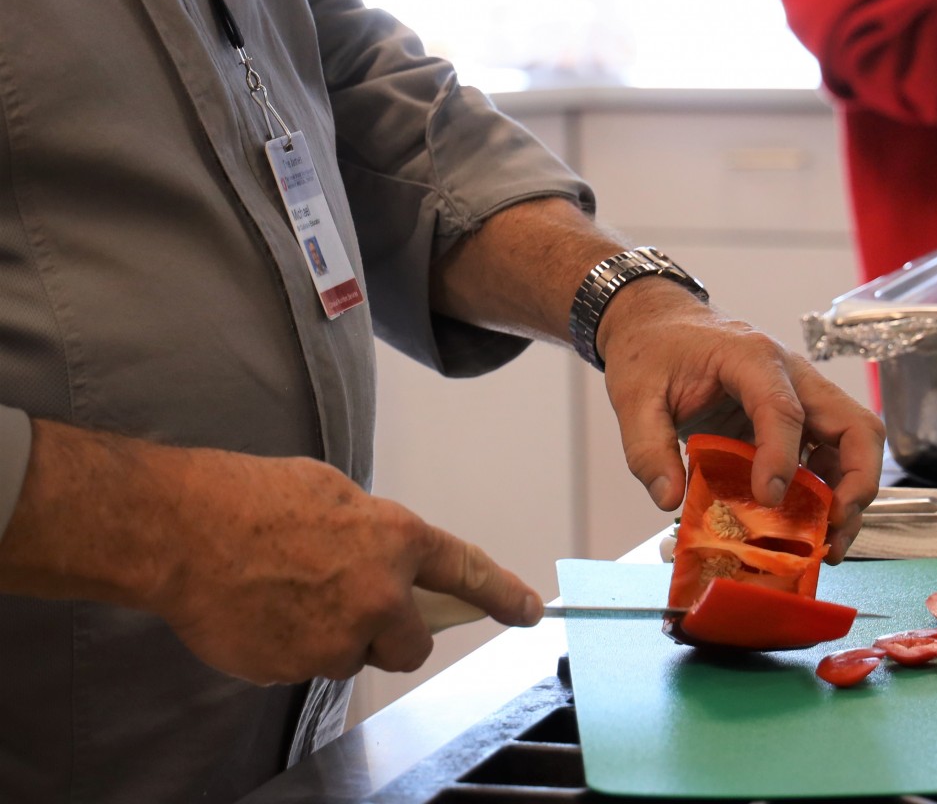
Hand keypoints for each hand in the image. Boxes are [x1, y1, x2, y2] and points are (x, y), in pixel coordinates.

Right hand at [150, 449, 541, 684]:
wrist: (181, 530)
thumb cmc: (252, 498)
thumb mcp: (337, 495)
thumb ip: (376, 534)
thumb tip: (386, 560)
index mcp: (397, 540)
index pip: (468, 572)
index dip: (503, 595)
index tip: (528, 611)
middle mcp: (379, 595)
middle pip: (412, 644)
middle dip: (392, 633)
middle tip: (349, 606)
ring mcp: (338, 638)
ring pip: (355, 656)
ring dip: (334, 638)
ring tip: (286, 595)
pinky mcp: (295, 668)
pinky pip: (306, 667)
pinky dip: (290, 648)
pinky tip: (261, 610)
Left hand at [594, 278, 885, 562]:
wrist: (660, 324)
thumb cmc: (654, 350)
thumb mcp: (634, 396)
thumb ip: (647, 448)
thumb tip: (670, 500)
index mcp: (753, 358)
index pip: (784, 409)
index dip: (782, 457)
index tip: (768, 499)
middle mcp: (793, 375)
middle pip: (854, 424)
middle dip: (856, 481)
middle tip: (832, 526)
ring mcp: (802, 396)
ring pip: (855, 441)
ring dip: (852, 493)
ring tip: (829, 541)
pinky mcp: (798, 419)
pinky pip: (831, 454)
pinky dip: (830, 491)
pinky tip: (810, 524)